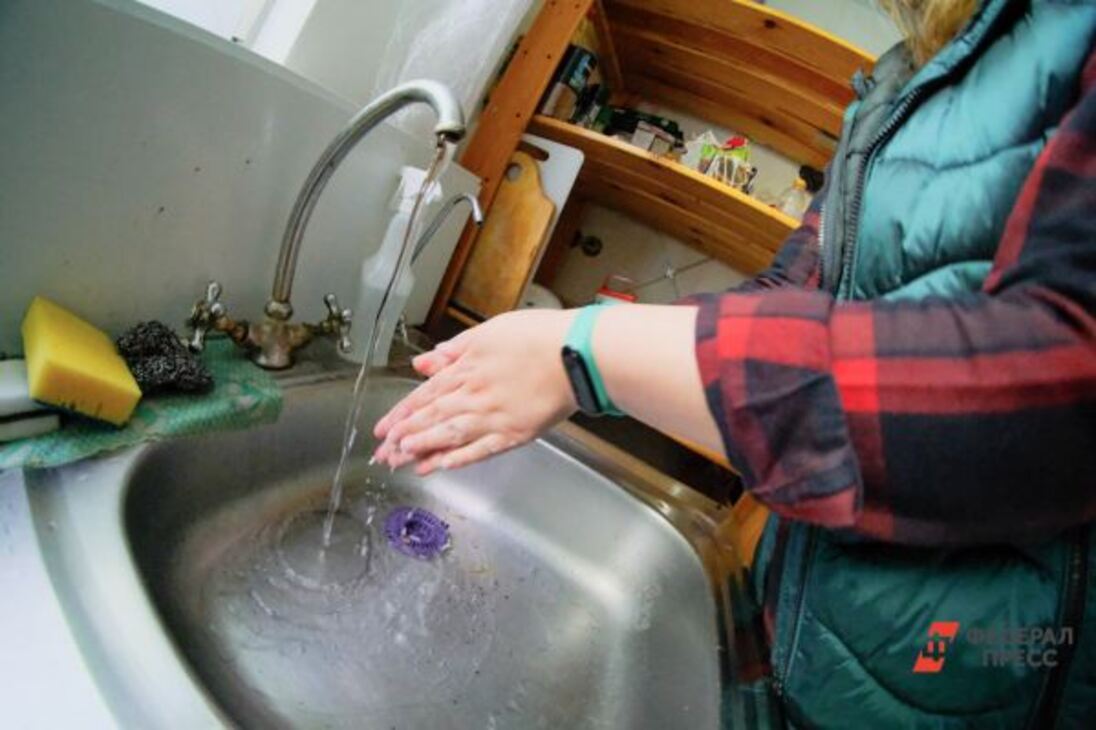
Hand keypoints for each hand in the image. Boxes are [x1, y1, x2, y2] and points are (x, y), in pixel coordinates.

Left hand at [372, 309, 577, 474]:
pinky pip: (480, 450)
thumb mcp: (488, 332)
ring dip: (423, 450)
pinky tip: (440, 467)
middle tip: (382, 454)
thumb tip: (424, 363)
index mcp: (467, 370)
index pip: (424, 396)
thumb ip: (454, 351)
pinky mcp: (514, 434)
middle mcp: (474, 396)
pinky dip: (458, 459)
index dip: (401, 414)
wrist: (576, 353)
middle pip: (430, 419)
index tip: (383, 429)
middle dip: (403, 438)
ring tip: (401, 462)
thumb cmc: (539, 337)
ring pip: (448, 436)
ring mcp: (493, 417)